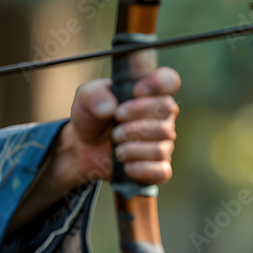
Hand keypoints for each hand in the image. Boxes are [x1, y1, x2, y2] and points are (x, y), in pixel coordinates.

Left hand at [67, 66, 179, 184]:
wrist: (83, 148)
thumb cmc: (91, 118)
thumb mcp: (85, 99)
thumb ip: (94, 94)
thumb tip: (111, 108)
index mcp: (148, 94)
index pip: (169, 81)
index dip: (158, 84)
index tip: (136, 91)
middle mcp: (162, 117)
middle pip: (166, 112)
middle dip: (136, 119)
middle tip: (116, 123)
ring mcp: (163, 143)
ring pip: (161, 146)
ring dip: (133, 148)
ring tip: (116, 148)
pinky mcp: (158, 168)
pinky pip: (161, 171)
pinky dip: (140, 169)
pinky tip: (125, 165)